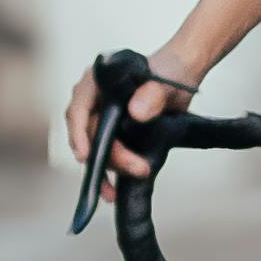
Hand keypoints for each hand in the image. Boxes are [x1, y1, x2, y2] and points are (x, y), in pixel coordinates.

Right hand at [64, 59, 194, 182]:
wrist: (182, 74)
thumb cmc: (169, 69)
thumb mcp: (164, 80)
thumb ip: (153, 93)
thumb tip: (136, 112)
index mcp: (97, 82)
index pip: (79, 108)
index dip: (79, 133)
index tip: (85, 155)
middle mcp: (94, 101)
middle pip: (90, 134)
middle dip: (108, 156)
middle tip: (136, 168)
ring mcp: (102, 118)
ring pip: (97, 149)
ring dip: (111, 168)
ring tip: (132, 179)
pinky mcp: (115, 133)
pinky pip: (107, 156)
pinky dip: (111, 173)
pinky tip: (114, 191)